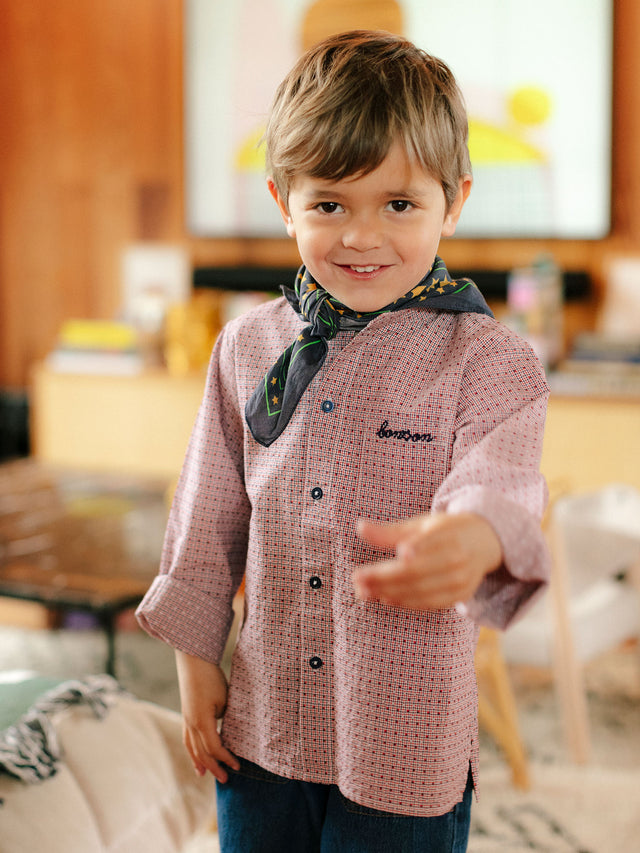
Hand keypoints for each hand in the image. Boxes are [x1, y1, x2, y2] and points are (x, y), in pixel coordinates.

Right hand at [175, 650, 239, 782]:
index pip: (215, 748)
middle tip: (226, 779)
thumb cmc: (211, 679)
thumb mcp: (223, 699)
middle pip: (202, 752)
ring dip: (199, 762)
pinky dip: (192, 750)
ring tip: (204, 775)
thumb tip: (226, 731)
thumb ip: (224, 718)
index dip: (226, 758)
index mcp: (202, 722)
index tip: (237, 765)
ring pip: (192, 747)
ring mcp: (186, 719)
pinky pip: (187, 738)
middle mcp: (191, 724)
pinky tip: (195, 755)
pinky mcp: (186, 714)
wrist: (194, 662)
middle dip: (214, 767)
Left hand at [353, 512, 501, 610]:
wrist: (484, 543)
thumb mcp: (421, 525)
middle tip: (357, 578)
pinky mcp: (460, 596)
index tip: (395, 555)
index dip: (415, 548)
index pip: (428, 544)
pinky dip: (406, 602)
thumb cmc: (445, 530)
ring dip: (390, 592)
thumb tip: (359, 527)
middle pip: (418, 571)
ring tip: (364, 590)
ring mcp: (461, 580)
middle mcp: (458, 558)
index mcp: (449, 534)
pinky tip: (385, 598)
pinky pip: (429, 602)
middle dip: (384, 577)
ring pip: (421, 590)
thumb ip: (390, 531)